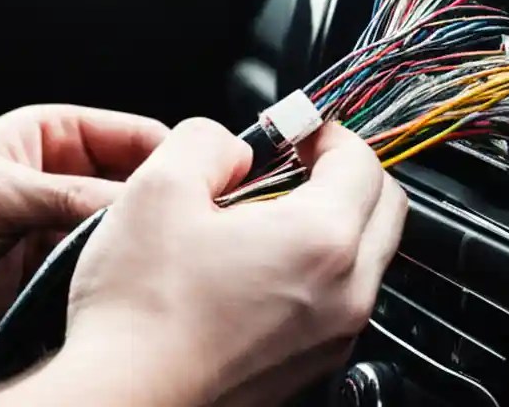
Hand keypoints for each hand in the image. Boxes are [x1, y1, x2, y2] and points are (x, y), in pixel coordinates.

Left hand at [0, 105, 167, 343]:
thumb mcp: (2, 190)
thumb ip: (74, 197)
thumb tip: (139, 204)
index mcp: (55, 137)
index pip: (137, 137)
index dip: (174, 157)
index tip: (208, 180)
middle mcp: (65, 181)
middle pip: (138, 190)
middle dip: (161, 208)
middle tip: (189, 228)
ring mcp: (59, 230)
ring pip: (123, 237)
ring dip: (136, 249)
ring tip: (158, 262)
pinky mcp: (51, 277)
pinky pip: (97, 278)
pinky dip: (111, 284)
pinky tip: (121, 290)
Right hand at [13, 118, 407, 406]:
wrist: (124, 401)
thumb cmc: (139, 312)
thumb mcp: (158, 188)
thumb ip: (207, 141)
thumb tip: (232, 146)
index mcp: (322, 240)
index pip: (363, 160)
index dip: (328, 131)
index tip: (296, 129)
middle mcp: (346, 292)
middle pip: (384, 208)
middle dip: (347, 173)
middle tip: (296, 163)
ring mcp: (335, 336)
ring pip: (366, 258)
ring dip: (332, 223)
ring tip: (263, 218)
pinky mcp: (312, 365)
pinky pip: (338, 300)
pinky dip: (316, 272)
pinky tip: (254, 269)